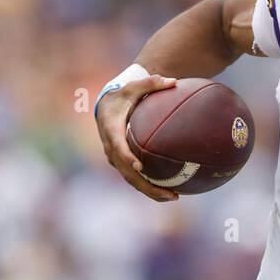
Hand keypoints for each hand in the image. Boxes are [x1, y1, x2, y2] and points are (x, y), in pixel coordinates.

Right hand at [96, 74, 178, 202]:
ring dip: (151, 191)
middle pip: (126, 172)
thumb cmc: (123, 95)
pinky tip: (169, 192)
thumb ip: (152, 83)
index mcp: (111, 129)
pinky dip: (150, 187)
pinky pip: (135, 179)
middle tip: (169, 193)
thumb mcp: (134, 86)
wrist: (105, 106)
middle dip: (146, 185)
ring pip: (131, 180)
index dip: (126, 157)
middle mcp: (111, 147)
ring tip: (173, 197)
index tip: (139, 166)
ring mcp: (115, 158)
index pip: (117, 145)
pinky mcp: (122, 164)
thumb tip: (174, 82)